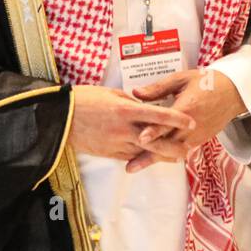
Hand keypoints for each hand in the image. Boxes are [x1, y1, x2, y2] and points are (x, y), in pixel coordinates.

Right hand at [68, 84, 194, 161]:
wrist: (59, 118)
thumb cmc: (83, 100)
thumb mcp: (111, 94)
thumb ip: (132, 101)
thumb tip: (145, 105)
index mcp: (125, 110)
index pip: (158, 115)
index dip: (177, 119)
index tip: (191, 121)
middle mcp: (123, 129)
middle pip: (155, 142)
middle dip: (174, 148)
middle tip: (187, 149)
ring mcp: (116, 143)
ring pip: (144, 152)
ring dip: (160, 155)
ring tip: (174, 155)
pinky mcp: (109, 153)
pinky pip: (130, 156)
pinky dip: (142, 156)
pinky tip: (151, 155)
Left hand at [126, 68, 246, 172]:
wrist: (233, 93)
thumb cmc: (207, 82)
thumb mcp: (182, 79)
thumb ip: (158, 88)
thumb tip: (136, 94)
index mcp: (188, 107)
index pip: (168, 122)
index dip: (154, 131)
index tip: (141, 138)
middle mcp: (192, 126)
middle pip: (168, 144)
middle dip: (148, 156)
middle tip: (130, 166)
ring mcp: (197, 136)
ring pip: (173, 152)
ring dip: (155, 159)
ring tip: (136, 166)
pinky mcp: (200, 140)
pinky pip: (181, 151)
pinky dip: (166, 156)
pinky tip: (152, 160)